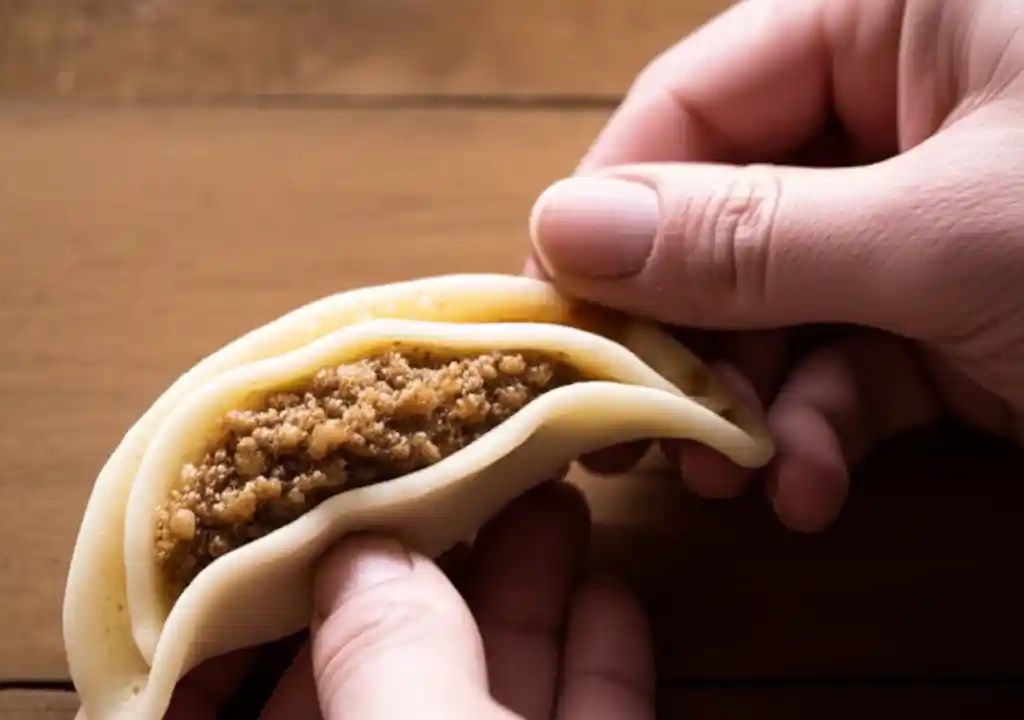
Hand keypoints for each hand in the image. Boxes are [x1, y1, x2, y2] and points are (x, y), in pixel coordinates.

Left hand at [79, 483, 653, 718]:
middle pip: (355, 668)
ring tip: (544, 483)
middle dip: (405, 556)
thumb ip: (383, 669)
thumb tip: (363, 552)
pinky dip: (593, 672)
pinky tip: (613, 589)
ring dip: (512, 593)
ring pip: (478, 696)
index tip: (270, 485)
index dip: (220, 585)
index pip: (193, 689)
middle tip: (446, 447)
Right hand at [526, 0, 1023, 531]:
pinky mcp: (953, 317)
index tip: (555, 320)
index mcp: (889, 22)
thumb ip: (747, 236)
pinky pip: (848, 368)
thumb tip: (556, 229)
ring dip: (742, 406)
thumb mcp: (945, 235)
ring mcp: (920, 222)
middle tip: (626, 431)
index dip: (610, 215)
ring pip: (775, 311)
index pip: (691, 104)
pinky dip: (817, 433)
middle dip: (684, 338)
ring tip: (723, 479)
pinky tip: (808, 489)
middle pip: (720, 221)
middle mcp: (894, 112)